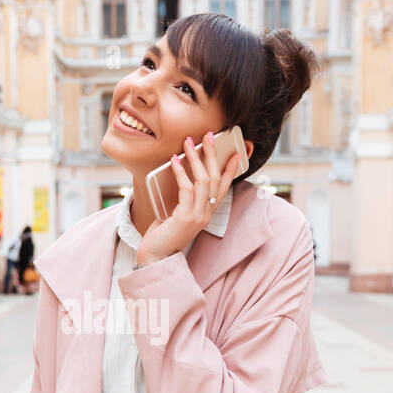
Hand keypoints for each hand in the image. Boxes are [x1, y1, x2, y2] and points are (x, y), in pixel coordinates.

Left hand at [137, 130, 241, 266]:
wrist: (155, 257)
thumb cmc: (163, 234)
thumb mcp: (177, 213)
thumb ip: (183, 198)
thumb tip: (178, 173)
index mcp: (207, 213)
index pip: (224, 188)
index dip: (231, 170)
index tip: (236, 154)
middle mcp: (206, 214)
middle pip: (215, 179)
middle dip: (213, 155)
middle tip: (209, 136)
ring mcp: (198, 216)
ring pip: (203, 181)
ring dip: (196, 158)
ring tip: (188, 142)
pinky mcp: (186, 218)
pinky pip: (187, 189)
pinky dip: (181, 172)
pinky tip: (175, 160)